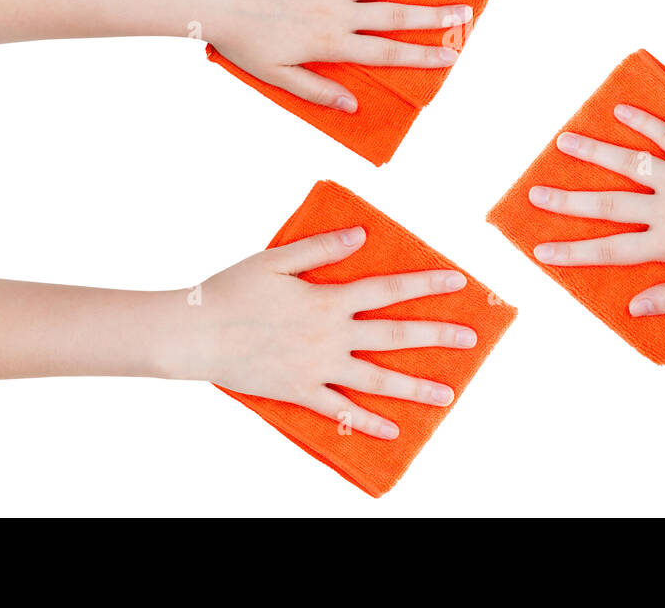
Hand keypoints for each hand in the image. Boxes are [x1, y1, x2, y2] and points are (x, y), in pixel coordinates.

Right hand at [183, 227, 474, 438]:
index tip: (458, 282)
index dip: (425, 285)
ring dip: (415, 386)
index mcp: (328, 298)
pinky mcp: (300, 391)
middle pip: (395, 335)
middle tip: (470, 339)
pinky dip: (367, 422)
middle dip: (437, 335)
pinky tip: (392, 429)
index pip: (389, 289)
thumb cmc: (231, 290)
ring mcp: (318, 367)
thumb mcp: (277, 258)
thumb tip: (362, 235)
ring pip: (377, 378)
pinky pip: (340, 410)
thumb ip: (322, 247)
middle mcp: (331, 335)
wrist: (193, 334)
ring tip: (447, 394)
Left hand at [199, 0, 469, 111]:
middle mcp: (338, 12)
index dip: (421, 55)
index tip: (450, 56)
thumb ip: (318, 91)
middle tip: (466, 13)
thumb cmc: (244, 42)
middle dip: (435, 15)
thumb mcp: (279, 76)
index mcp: (331, 44)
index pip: (387, 53)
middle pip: (396, 15)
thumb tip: (353, 108)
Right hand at [528, 104, 664, 314]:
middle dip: (567, 200)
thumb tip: (633, 308)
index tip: (540, 250)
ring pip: (630, 163)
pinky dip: (644, 122)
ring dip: (595, 151)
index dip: (572, 251)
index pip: (610, 250)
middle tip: (535, 193)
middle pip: (608, 203)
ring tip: (563, 142)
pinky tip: (621, 111)